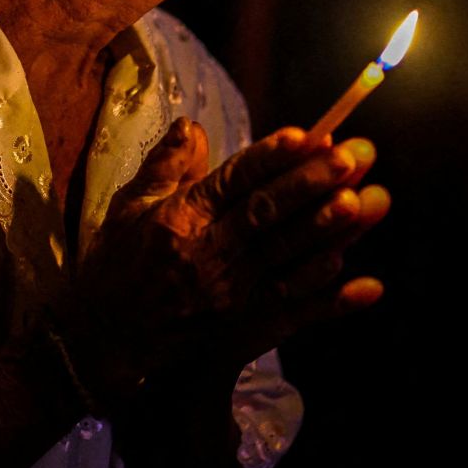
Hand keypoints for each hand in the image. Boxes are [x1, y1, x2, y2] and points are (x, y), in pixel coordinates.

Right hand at [62, 118, 389, 399]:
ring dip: (327, 230)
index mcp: (179, 219)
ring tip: (365, 202)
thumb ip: (165, 167)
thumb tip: (192, 126)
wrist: (102, 340)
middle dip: (311, 183)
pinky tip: (364, 283)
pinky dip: (329, 299)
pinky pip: (291, 309)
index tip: (304, 136)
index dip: (269, 158)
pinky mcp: (240, 328)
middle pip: (267, 213)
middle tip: (351, 157)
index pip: (232, 181)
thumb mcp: (127, 207)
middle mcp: (207, 253)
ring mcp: (228, 294)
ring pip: (287, 256)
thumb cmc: (113, 267)